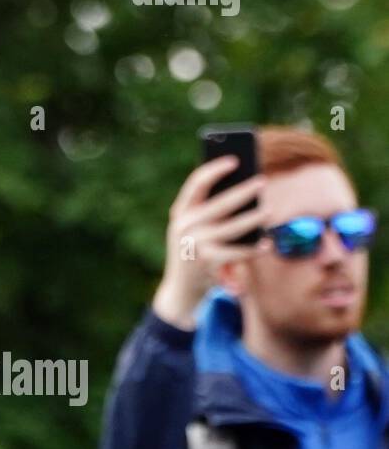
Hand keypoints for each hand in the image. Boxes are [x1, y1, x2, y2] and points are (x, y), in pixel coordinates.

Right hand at [151, 157, 267, 329]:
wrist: (179, 289)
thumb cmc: (192, 252)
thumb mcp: (192, 229)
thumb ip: (208, 212)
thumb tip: (243, 192)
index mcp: (180, 213)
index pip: (196, 184)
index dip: (215, 169)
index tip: (234, 159)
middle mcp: (185, 226)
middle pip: (220, 203)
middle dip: (243, 191)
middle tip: (262, 181)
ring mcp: (196, 244)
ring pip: (233, 227)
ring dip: (254, 218)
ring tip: (269, 210)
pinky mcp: (207, 262)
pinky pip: (237, 252)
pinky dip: (254, 248)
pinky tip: (266, 244)